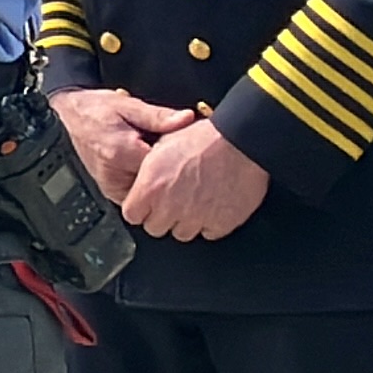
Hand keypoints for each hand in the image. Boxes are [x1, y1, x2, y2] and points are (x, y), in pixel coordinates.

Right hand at [50, 87, 193, 202]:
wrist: (69, 115)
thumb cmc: (95, 109)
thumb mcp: (128, 106)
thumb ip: (158, 116)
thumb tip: (186, 119)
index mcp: (120, 153)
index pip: (165, 167)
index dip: (180, 156)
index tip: (184, 146)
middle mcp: (114, 175)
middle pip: (159, 183)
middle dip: (169, 169)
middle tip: (171, 150)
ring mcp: (111, 186)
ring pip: (149, 192)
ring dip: (157, 179)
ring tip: (153, 155)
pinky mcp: (111, 190)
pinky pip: (137, 194)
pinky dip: (146, 182)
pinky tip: (146, 166)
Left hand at [121, 119, 271, 241]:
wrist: (239, 141)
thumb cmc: (202, 138)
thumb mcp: (163, 145)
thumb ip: (149, 172)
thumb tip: (144, 182)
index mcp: (151, 188)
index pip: (132, 215)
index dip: (140, 209)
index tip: (147, 203)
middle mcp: (170, 207)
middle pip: (155, 228)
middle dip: (162, 217)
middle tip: (174, 201)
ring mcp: (196, 218)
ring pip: (182, 233)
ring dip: (186, 221)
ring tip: (196, 202)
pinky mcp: (221, 223)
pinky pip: (210, 233)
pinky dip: (211, 223)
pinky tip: (215, 206)